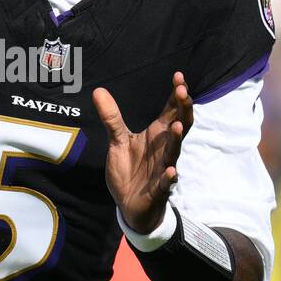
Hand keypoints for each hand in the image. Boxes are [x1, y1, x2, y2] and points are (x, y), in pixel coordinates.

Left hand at [93, 72, 192, 234]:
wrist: (129, 205)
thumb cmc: (130, 170)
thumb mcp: (117, 141)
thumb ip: (112, 118)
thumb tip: (98, 91)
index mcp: (157, 135)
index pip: (171, 110)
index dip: (177, 94)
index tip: (178, 76)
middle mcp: (164, 149)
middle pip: (180, 126)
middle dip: (183, 109)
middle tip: (182, 92)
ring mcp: (163, 168)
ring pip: (174, 152)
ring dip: (176, 139)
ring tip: (177, 124)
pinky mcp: (158, 189)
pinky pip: (166, 183)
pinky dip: (169, 177)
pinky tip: (171, 171)